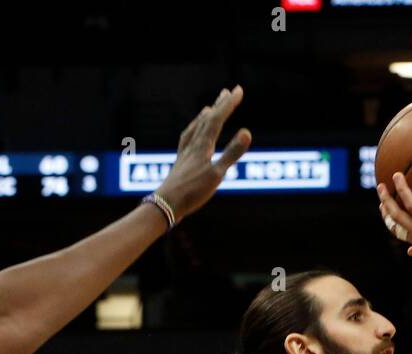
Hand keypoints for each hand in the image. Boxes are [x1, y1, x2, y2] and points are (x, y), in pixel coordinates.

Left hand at [155, 86, 251, 222]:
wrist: (165, 205)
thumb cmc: (192, 192)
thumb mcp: (217, 174)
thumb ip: (232, 153)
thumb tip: (247, 131)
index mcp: (202, 146)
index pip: (217, 119)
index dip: (228, 104)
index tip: (238, 90)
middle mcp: (192, 146)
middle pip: (206, 120)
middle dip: (218, 106)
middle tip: (227, 91)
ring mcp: (184, 155)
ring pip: (195, 130)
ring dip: (203, 118)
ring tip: (208, 109)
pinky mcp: (180, 165)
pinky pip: (186, 142)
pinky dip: (191, 134)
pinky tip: (191, 139)